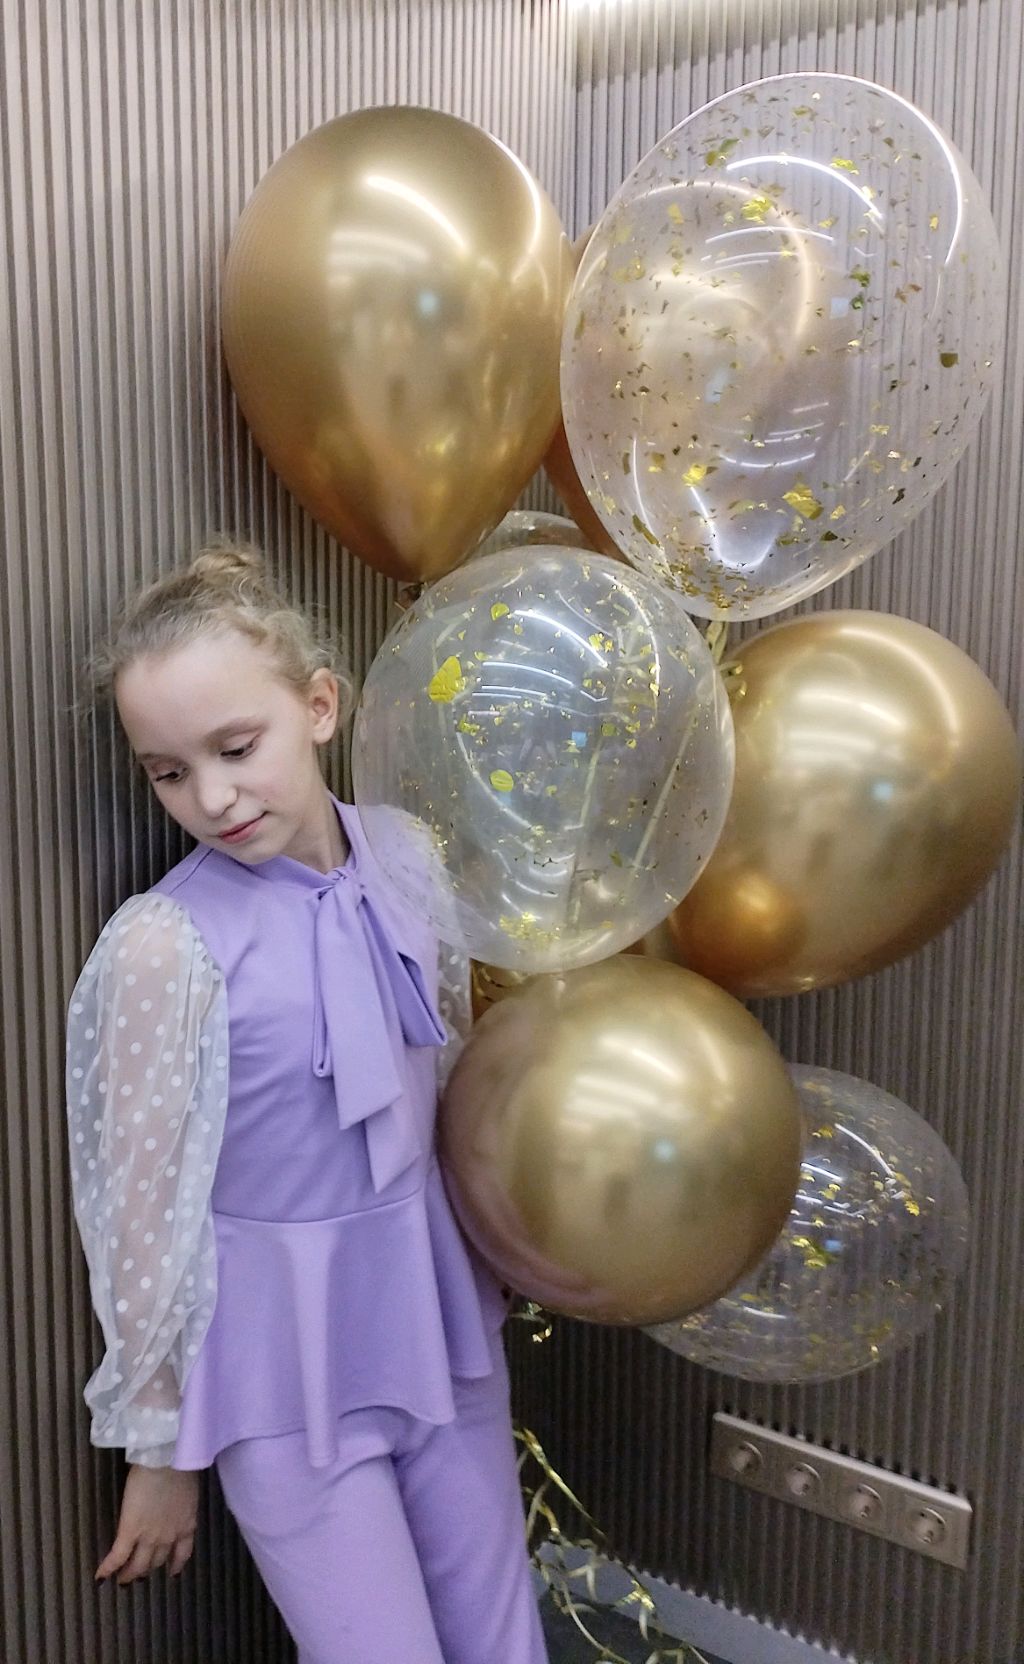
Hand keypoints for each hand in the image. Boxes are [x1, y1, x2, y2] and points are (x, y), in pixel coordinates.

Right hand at [96, 1464, 199, 1583]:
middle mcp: (170, 1537)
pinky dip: (108, 1568)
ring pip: (138, 1564)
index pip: (182, 1553)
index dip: (175, 1565)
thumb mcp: (187, 1490)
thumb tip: (173, 1504)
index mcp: (187, 1524)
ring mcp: (149, 1537)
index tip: (172, 1573)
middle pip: (158, 1561)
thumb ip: (181, 1504)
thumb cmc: (179, 1465)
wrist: (166, 1461)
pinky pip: (118, 1555)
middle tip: (139, 1576)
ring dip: (129, 1574)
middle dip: (148, 1569)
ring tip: (122, 1580)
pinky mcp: (130, 1531)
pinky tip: (100, 1577)